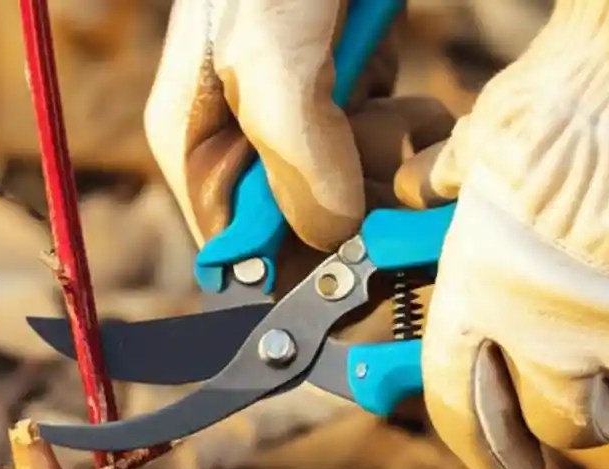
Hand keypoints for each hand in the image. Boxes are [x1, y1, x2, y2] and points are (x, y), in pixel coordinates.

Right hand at [143, 0, 454, 297]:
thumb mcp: (271, 58)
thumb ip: (294, 159)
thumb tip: (334, 236)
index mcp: (196, 142)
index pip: (236, 252)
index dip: (294, 271)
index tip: (353, 266)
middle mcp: (244, 138)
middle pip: (305, 227)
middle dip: (352, 200)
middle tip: (375, 151)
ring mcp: (301, 113)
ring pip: (354, 191)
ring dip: (389, 161)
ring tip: (397, 108)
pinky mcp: (350, 88)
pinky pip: (386, 146)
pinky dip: (410, 130)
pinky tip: (412, 100)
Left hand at [397, 0, 608, 468]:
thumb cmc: (558, 113)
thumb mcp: (472, 156)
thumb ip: (444, 197)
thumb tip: (418, 193)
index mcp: (476, 312)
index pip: (465, 419)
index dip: (490, 458)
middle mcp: (551, 350)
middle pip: (569, 426)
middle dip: (580, 401)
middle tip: (596, 360)